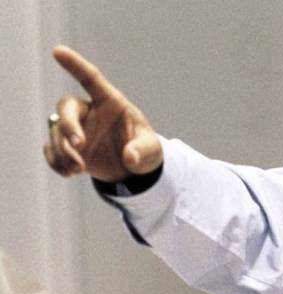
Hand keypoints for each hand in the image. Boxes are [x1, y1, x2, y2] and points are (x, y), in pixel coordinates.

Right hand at [44, 45, 161, 181]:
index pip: (91, 79)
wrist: (133, 170)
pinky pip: (51, 150)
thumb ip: (142, 151)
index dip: (75, 65)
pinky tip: (69, 173)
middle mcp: (90, 112)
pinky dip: (56, 161)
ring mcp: (77, 129)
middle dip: (69, 126)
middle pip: (67, 107)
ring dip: (63, 151)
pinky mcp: (68, 148)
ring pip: (57, 132)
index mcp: (111, 103)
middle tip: (79, 146)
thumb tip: (130, 158)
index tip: (58, 51)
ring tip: (78, 169)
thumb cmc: (144, 150)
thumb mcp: (151, 151)